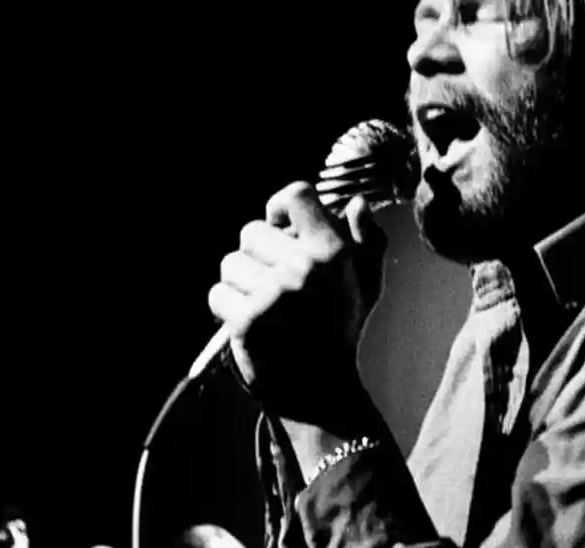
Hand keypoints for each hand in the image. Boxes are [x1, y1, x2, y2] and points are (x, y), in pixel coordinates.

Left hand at [207, 181, 386, 420]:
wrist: (320, 389)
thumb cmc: (338, 330)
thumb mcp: (364, 283)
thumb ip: (366, 241)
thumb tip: (357, 203)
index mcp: (333, 252)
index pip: (295, 194)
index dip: (279, 207)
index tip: (279, 225)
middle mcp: (304, 268)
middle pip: (251, 231)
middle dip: (257, 254)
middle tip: (274, 283)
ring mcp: (274, 294)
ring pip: (230, 263)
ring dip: (240, 283)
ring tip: (263, 305)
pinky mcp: (248, 320)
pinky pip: (218, 294)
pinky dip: (227, 308)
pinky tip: (249, 323)